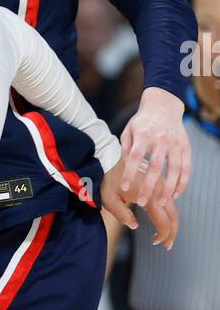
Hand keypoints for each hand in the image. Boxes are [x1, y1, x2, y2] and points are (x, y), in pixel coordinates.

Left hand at [101, 157, 177, 249]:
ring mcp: (161, 183)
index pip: (163, 221)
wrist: (109, 157)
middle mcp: (159, 189)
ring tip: (166, 235)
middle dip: (172, 232)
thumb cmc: (107, 179)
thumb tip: (135, 226)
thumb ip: (123, 215)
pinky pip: (169, 198)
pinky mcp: (159, 179)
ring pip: (173, 207)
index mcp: (149, 196)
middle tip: (167, 246)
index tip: (156, 243)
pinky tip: (164, 219)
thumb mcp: (110, 200)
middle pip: (173, 215)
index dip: (163, 235)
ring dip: (172, 222)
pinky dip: (169, 211)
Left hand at [120, 87, 191, 205]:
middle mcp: (161, 139)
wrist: (163, 106)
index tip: (125, 187)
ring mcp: (176, 144)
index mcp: (144, 135)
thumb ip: (125, 148)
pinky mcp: (186, 147)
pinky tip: (175, 194)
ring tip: (162, 203)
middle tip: (142, 202)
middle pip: (155, 166)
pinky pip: (186, 168)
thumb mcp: (128, 130)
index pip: (135, 156)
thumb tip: (123, 167)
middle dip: (148, 186)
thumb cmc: (142, 122)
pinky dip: (182, 182)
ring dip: (168, 188)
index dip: (130, 173)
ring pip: (174, 169)